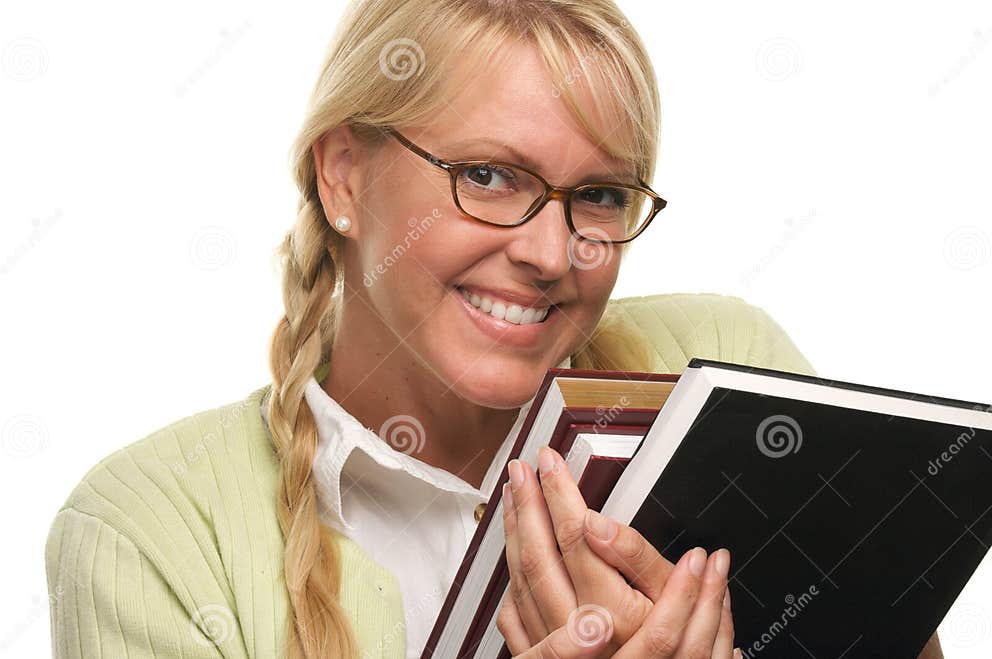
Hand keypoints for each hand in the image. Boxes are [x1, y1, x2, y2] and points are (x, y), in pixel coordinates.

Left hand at [498, 446, 739, 656]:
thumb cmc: (671, 646)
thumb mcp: (671, 596)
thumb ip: (637, 556)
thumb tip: (601, 521)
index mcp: (610, 610)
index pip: (574, 535)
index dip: (558, 492)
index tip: (550, 463)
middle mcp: (577, 630)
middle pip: (539, 554)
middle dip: (528, 505)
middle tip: (522, 470)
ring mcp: (555, 645)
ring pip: (520, 579)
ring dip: (514, 533)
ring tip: (514, 498)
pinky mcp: (544, 655)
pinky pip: (514, 612)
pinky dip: (511, 577)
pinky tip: (512, 554)